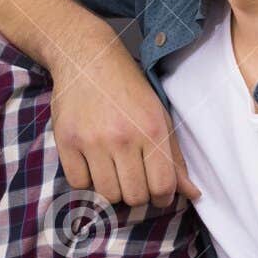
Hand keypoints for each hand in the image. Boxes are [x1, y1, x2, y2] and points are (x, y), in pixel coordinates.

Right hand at [50, 42, 198, 207]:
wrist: (87, 60)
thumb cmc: (128, 89)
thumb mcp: (159, 117)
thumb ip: (174, 158)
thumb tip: (192, 194)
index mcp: (151, 130)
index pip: (162, 186)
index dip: (163, 197)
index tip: (157, 193)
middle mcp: (122, 137)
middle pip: (134, 196)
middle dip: (137, 194)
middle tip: (133, 180)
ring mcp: (91, 140)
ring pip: (106, 194)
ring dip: (112, 189)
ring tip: (112, 171)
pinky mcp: (66, 141)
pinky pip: (78, 183)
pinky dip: (86, 180)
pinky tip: (91, 164)